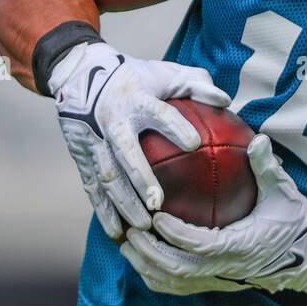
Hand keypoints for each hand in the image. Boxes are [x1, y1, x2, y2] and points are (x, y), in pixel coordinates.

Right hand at [52, 41, 231, 240]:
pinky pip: (92, 187)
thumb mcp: (167, 74)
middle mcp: (112, 120)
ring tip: (144, 226)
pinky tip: (118, 232)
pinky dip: (103, 210)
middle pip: (125, 152)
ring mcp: (93, 140)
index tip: (194, 143)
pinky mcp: (82, 155)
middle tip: (158, 202)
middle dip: (139, 178)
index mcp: (137, 98)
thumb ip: (197, 85)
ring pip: (106, 176)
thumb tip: (226, 101)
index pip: (158, 113)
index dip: (175, 127)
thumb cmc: (137, 77)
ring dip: (123, 202)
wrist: (80, 73)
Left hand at [121, 134, 306, 294]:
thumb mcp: (283, 191)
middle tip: (130, 229)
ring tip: (127, 244)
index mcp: (240, 246)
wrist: (305, 255)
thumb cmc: (292, 220)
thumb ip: (267, 167)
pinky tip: (141, 259)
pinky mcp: (214, 282)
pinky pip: (179, 287)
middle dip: (150, 252)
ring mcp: (218, 278)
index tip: (156, 216)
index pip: (202, 245)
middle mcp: (226, 267)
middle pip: (179, 269)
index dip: (176, 234)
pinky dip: (156, 276)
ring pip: (174, 281)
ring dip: (147, 265)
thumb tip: (258, 139)